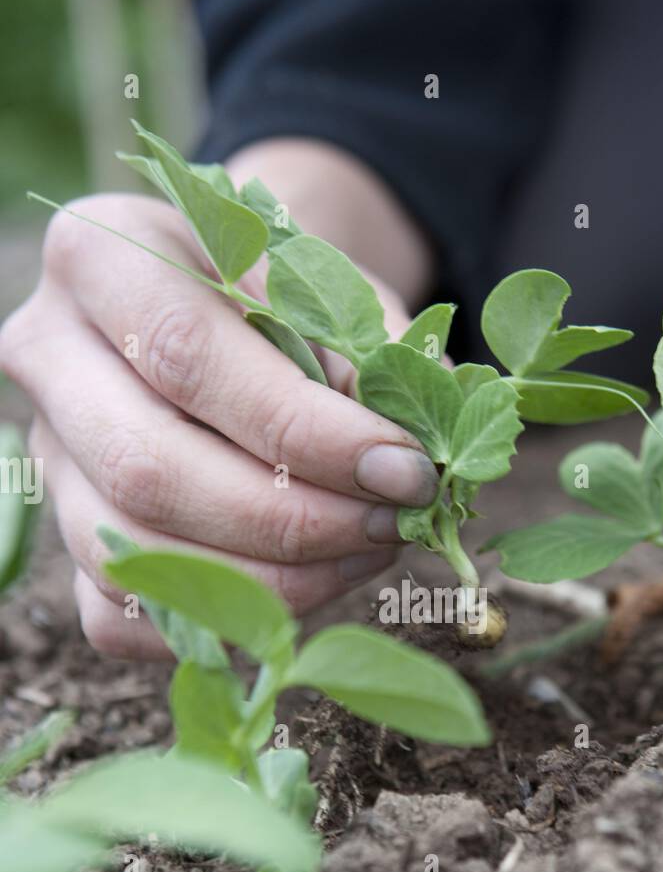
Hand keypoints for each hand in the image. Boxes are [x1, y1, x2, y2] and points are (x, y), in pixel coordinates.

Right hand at [0, 193, 436, 657]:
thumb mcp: (333, 288)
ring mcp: (47, 452)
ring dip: (269, 578)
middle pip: (150, 468)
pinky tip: (314, 584)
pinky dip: (220, 616)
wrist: (232, 300)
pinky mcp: (64, 530)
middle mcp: (48, 353)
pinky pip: (118, 614)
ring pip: (133, 550)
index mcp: (99, 255)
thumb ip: (363, 357)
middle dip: (291, 519)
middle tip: (392, 524)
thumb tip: (406, 463)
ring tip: (368, 551)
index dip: (304, 431)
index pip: (186, 356)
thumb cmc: (289, 292)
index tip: (403, 469)